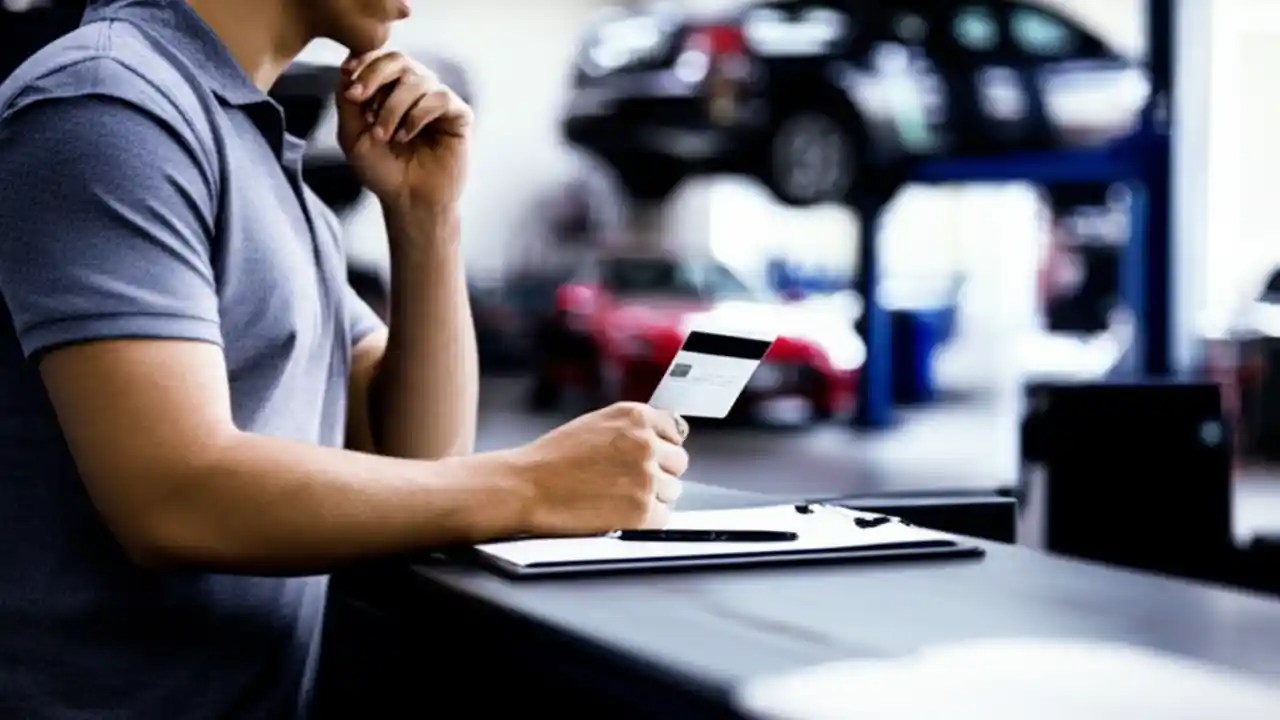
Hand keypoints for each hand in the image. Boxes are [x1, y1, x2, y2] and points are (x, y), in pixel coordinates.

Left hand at [336, 50, 471, 215]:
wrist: (408, 201)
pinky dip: (417, 115)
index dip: (364, 62)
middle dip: (375, 76)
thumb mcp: (352, 136)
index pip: (381, 59)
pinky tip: (405, 137)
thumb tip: (346, 66)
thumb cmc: (382, 171)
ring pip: (418, 79)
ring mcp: (438, 101)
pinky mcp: (459, 115)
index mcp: (392, 89)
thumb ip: (346, 102)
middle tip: (358, 98)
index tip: (347, 77)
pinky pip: (440, 98)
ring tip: (383, 135)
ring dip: (393, 106)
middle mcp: (417, 90)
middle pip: (399, 60)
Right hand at [511, 403, 690, 536]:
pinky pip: (663, 516)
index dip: (662, 446)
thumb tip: (667, 438)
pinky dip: (646, 519)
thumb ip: (633, 429)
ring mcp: (646, 477)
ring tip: (617, 496)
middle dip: (660, 471)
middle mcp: (645, 442)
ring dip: (653, 496)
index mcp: (635, 415)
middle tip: (629, 480)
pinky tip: (619, 512)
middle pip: (679, 462)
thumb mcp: (597, 424)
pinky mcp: (642, 510)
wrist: (526, 488)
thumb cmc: (553, 459)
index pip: (676, 430)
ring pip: (673, 490)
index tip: (652, 456)